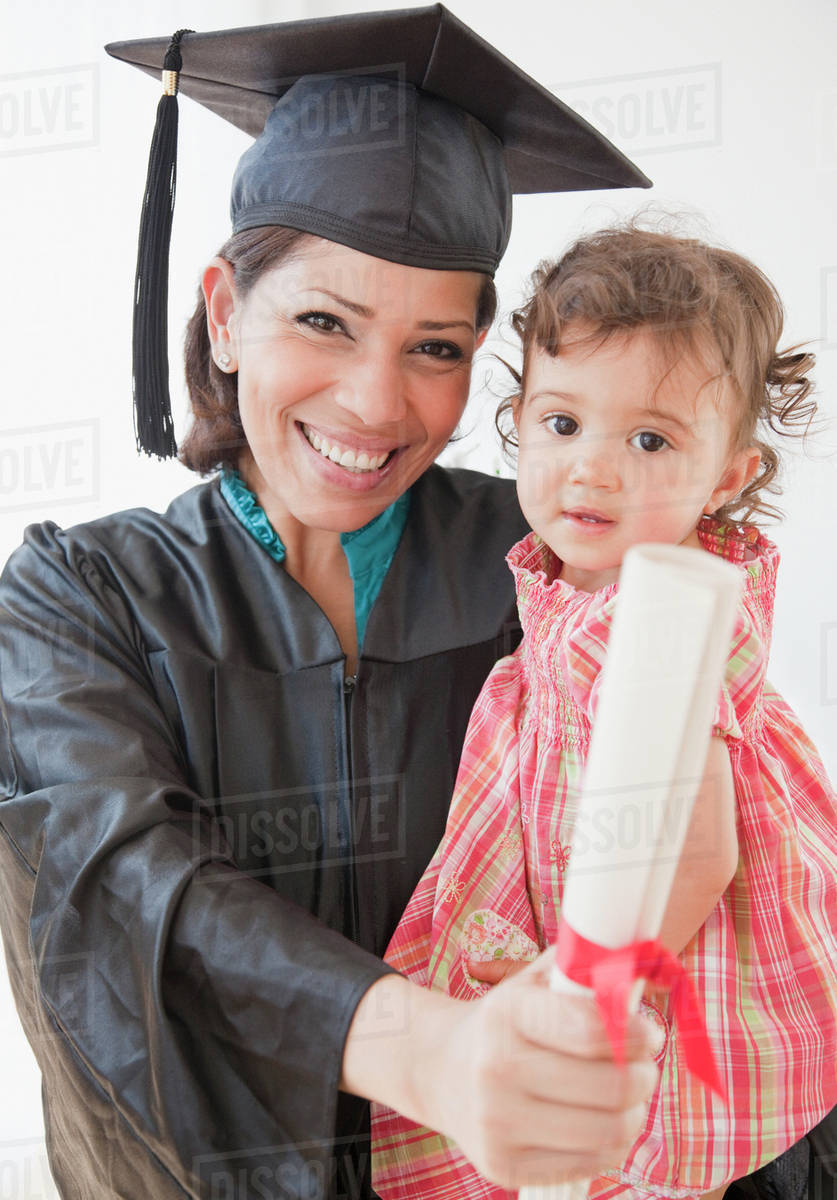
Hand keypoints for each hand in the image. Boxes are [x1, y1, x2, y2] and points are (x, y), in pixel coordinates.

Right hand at [414, 947, 660, 1190]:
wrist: (442, 1070)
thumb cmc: (505, 1022)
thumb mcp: (533, 982)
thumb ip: (583, 969)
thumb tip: (639, 970)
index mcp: (506, 1013)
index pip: (588, 1028)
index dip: (635, 1033)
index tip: (650, 1033)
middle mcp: (496, 1069)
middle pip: (610, 1087)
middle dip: (642, 1075)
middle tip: (642, 1066)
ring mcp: (498, 1124)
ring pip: (609, 1131)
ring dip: (634, 1112)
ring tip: (626, 1096)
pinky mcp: (505, 1166)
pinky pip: (591, 1164)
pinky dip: (611, 1143)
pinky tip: (599, 1121)